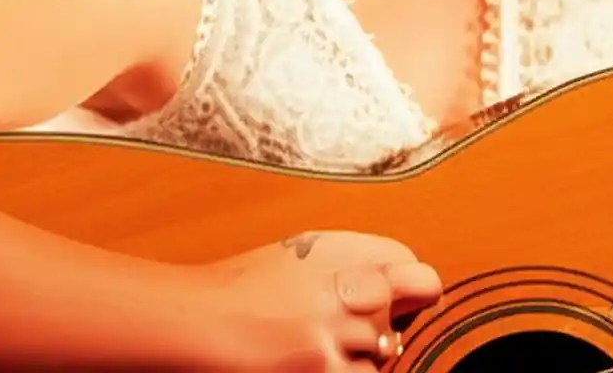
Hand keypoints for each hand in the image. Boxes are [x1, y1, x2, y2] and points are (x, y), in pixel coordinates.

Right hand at [199, 231, 442, 371]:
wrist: (193, 321)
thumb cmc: (238, 293)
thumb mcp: (302, 258)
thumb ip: (356, 268)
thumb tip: (402, 288)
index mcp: (347, 251)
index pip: (419, 275)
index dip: (409, 296)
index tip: (397, 306)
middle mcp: (351, 284)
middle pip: (401, 319)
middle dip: (379, 330)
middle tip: (339, 335)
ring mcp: (340, 328)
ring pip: (382, 356)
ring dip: (355, 361)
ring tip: (310, 351)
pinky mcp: (324, 365)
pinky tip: (305, 364)